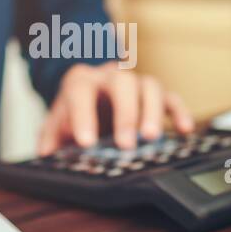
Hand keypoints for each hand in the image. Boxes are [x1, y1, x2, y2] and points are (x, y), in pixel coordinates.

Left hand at [37, 63, 193, 154]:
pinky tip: (183, 130)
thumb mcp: (56, 122)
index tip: (87, 142)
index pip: (81, 93)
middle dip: (125, 114)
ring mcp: (135, 84)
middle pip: (122, 84)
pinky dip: (179, 112)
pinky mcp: (156, 94)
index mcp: (81, 82)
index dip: (83, 116)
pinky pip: (171, 98)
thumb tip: (46, 154)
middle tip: (126, 144)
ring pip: (149, 86)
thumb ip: (49, 137)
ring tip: (152, 138)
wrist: (89, 91)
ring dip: (152, 112)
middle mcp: (110, 77)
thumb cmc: (74, 109)